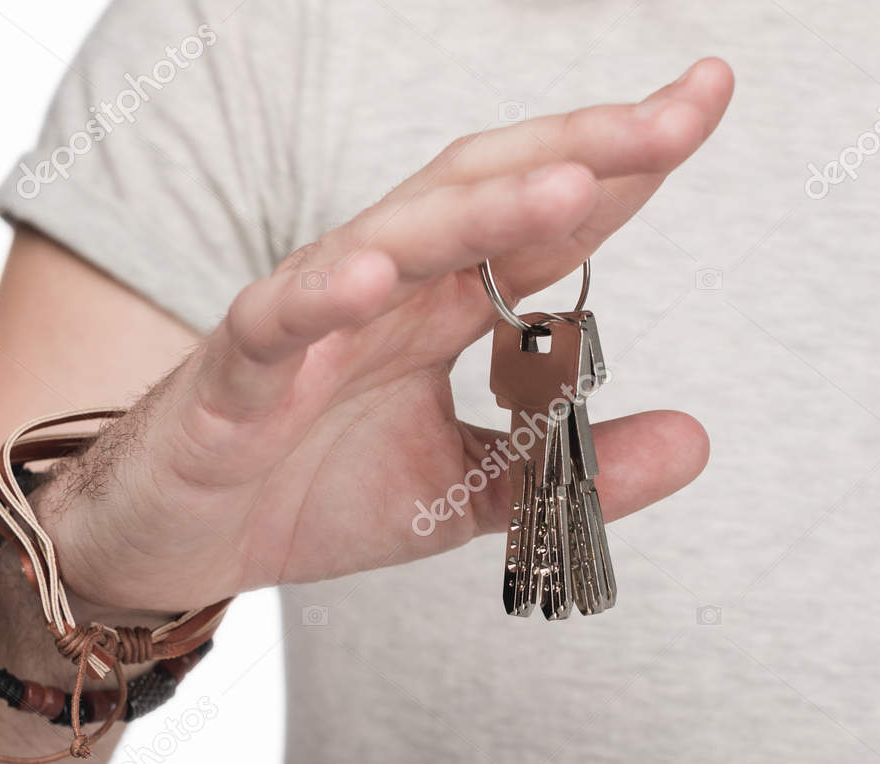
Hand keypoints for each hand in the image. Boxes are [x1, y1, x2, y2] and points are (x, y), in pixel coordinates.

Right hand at [37, 60, 734, 613]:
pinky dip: (321, 296)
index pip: (543, 221)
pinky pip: (276, 321)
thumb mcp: (464, 494)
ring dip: (479, 210)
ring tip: (570, 186)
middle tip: (676, 115)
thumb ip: (565, 464)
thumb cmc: (305, 494)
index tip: (705, 102)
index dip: (623, 164)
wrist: (175, 545)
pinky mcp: (235, 376)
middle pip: (481, 192)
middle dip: (581, 149)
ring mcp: (307, 325)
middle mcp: (382, 293)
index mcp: (439, 310)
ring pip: (393, 240)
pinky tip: (375, 280)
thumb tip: (694, 439)